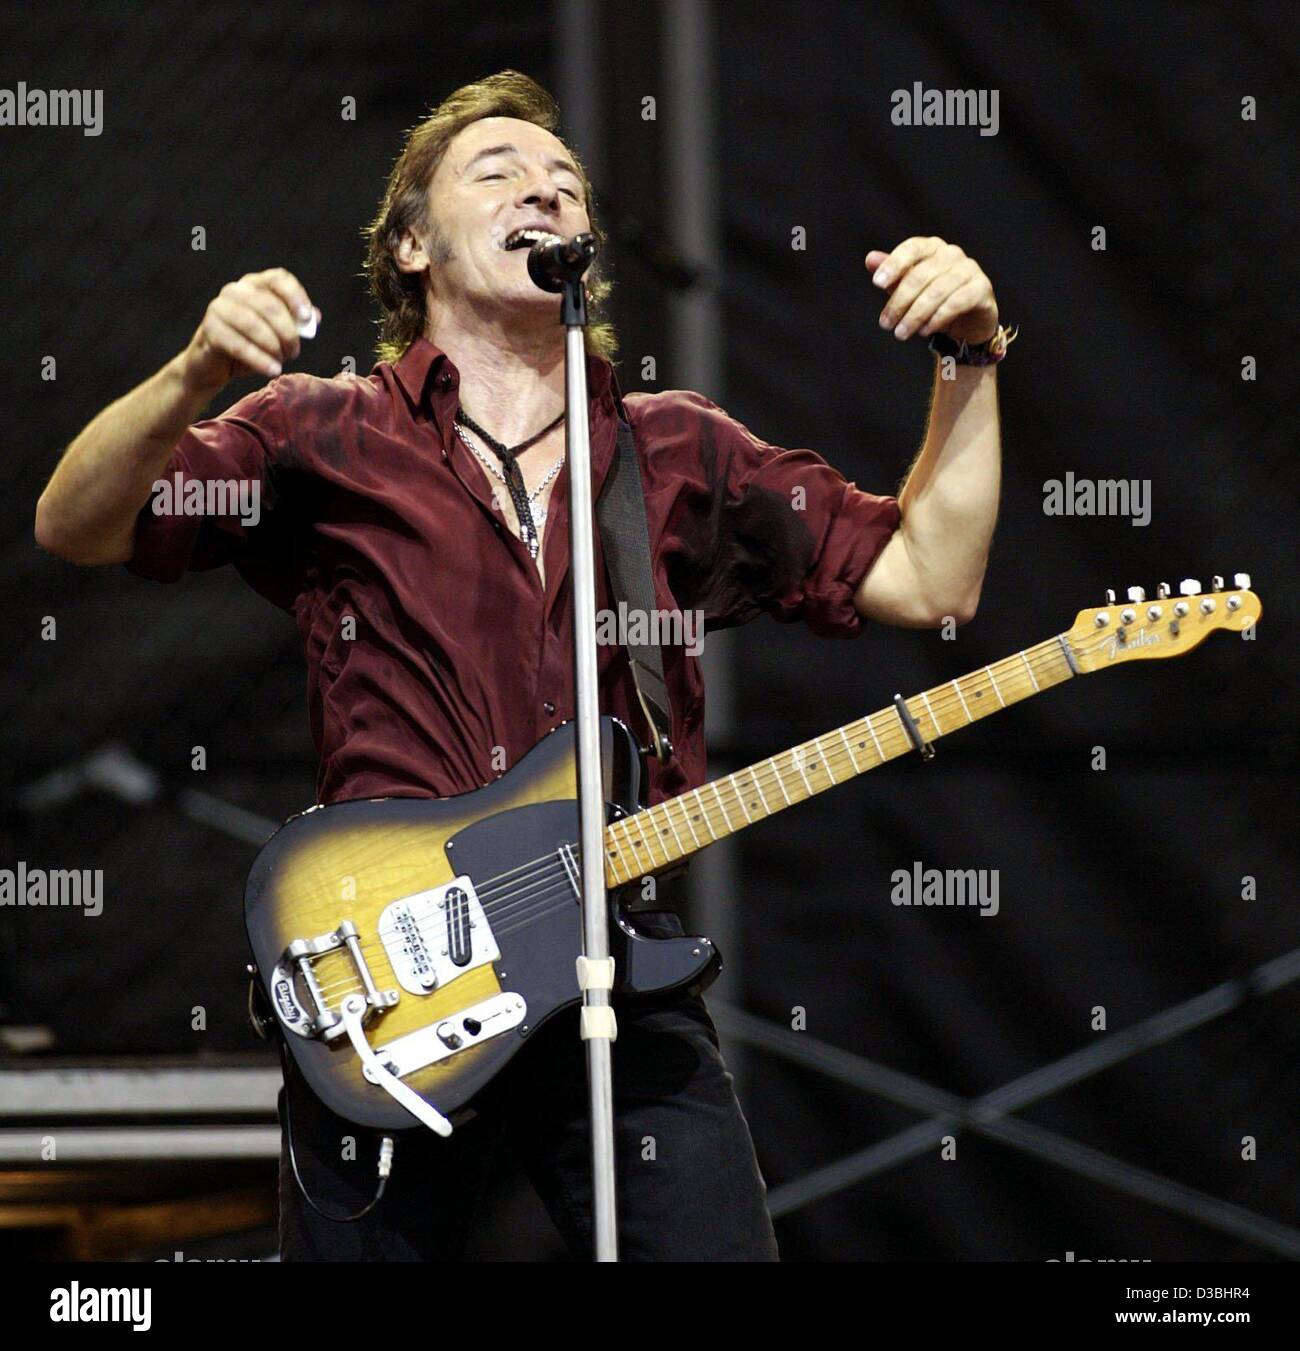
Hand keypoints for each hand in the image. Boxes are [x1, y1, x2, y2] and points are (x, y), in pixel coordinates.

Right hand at [180, 268, 318, 393]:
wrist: (215, 366)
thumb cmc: (250, 345)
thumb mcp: (276, 334)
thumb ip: (295, 323)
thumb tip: (315, 317)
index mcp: (254, 285)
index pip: (278, 279)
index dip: (295, 296)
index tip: (306, 318)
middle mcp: (234, 291)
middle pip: (269, 304)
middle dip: (287, 332)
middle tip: (294, 352)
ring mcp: (219, 308)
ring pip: (253, 324)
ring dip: (273, 346)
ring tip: (281, 362)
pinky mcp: (209, 329)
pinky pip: (238, 344)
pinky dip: (259, 359)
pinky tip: (272, 370)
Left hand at [866, 238, 997, 344]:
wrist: (966, 323)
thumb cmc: (933, 301)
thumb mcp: (908, 289)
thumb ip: (892, 274)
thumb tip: (870, 258)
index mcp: (933, 248)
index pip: (912, 249)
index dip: (894, 264)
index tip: (877, 284)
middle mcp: (952, 254)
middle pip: (921, 275)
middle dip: (899, 302)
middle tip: (885, 324)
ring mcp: (969, 270)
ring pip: (937, 291)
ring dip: (915, 315)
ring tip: (901, 333)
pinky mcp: (981, 289)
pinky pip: (957, 302)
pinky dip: (938, 318)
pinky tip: (924, 331)